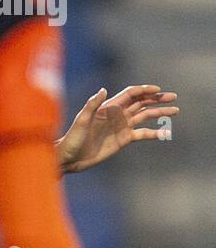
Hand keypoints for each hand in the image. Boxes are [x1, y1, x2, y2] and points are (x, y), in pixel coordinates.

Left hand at [57, 85, 177, 174]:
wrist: (70, 157)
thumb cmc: (72, 138)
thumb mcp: (81, 120)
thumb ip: (92, 105)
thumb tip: (103, 90)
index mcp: (108, 107)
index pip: (130, 94)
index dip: (144, 90)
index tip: (158, 90)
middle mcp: (117, 114)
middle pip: (141, 102)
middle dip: (157, 98)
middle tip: (173, 97)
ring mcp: (122, 126)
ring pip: (145, 116)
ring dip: (160, 112)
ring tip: (175, 110)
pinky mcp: (124, 139)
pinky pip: (143, 134)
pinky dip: (155, 133)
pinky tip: (166, 133)